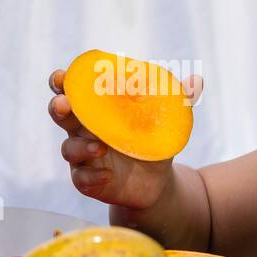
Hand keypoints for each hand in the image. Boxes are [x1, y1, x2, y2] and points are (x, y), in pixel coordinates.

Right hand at [48, 67, 202, 209]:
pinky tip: (107, 175)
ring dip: (81, 146)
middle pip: (60, 115)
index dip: (62, 82)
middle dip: (58, 106)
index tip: (62, 76)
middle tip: (64, 103)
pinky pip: (81, 178)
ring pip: (68, 148)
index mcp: (97, 109)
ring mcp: (83, 156)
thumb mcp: (165, 121)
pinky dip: (92, 176)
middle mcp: (84, 130)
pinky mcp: (88, 180)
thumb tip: (197, 82)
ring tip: (100, 147)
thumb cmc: (152, 141)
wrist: (156, 181)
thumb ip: (178, 100)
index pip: (72, 90)